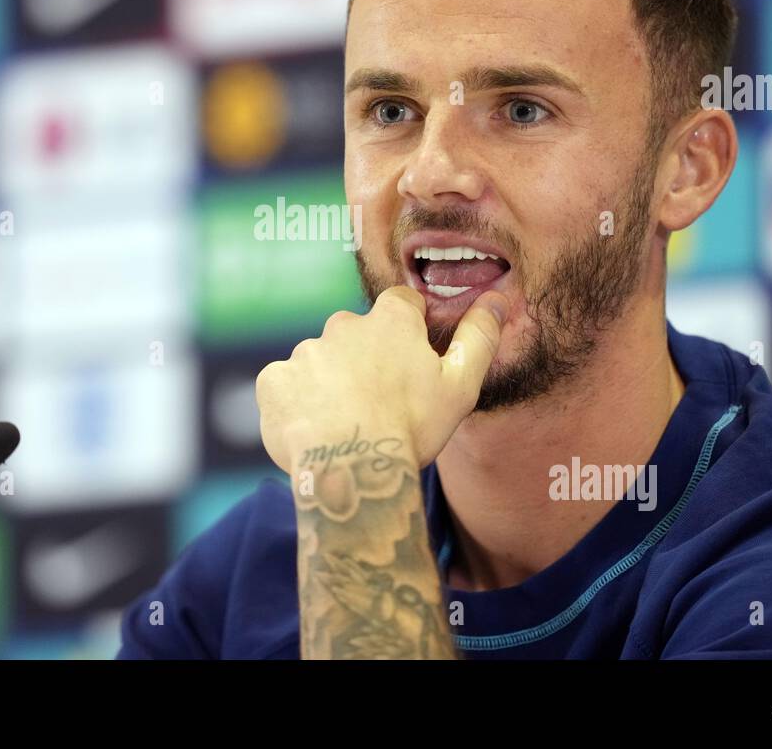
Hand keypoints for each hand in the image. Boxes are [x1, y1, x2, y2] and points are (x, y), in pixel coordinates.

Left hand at [256, 285, 507, 474]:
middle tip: (379, 403)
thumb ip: (479, 338)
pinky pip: (287, 386)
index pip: (403, 305)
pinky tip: (314, 430)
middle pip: (358, 334)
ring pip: (322, 362)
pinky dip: (298, 403)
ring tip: (346, 425)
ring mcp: (305, 350)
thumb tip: (497, 300)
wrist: (351, 472)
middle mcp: (343, 324)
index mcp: (390, 320)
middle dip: (366, 360)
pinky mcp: (274, 379)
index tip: (411, 362)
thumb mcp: (460, 386)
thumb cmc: (411, 429)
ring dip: (331, 384)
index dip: (409, 331)